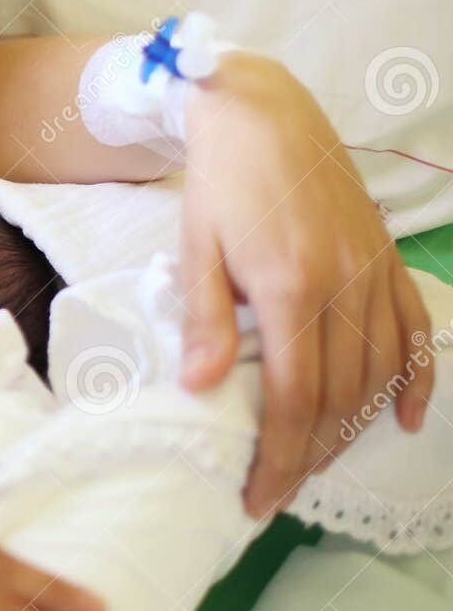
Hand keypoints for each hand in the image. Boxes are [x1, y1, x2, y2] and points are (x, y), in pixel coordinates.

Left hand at [178, 52, 433, 517]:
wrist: (264, 112)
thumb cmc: (221, 180)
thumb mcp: (196, 246)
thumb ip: (205, 319)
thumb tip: (203, 388)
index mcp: (292, 288)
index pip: (294, 398)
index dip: (280, 457)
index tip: (258, 497)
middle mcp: (345, 286)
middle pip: (340, 397)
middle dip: (310, 455)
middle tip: (279, 492)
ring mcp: (375, 273)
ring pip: (379, 373)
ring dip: (353, 428)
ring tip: (316, 462)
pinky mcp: (387, 259)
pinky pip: (414, 331)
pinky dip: (415, 379)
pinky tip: (403, 419)